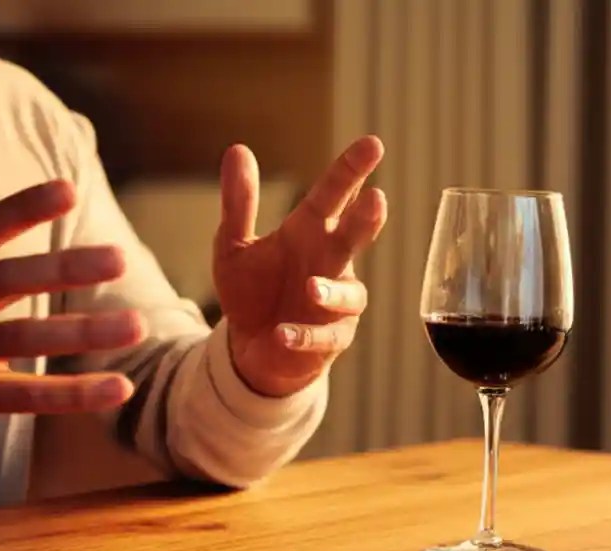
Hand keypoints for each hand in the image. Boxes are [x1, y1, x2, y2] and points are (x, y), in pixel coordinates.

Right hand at [0, 157, 147, 456]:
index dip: (22, 209)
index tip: (67, 189)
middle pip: (6, 279)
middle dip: (62, 266)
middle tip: (119, 258)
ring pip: (22, 337)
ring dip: (82, 331)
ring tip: (137, 323)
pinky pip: (23, 395)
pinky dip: (74, 394)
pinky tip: (120, 388)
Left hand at [214, 136, 386, 397]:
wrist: (250, 346)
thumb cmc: (251, 290)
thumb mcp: (233, 245)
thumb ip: (239, 203)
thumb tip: (237, 149)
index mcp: (309, 233)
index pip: (333, 197)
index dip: (351, 172)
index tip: (372, 144)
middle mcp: (330, 262)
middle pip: (355, 236)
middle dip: (367, 219)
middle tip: (377, 200)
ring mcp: (336, 303)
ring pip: (348, 294)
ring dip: (331, 291)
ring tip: (311, 288)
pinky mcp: (330, 340)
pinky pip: (322, 338)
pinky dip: (303, 335)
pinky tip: (282, 334)